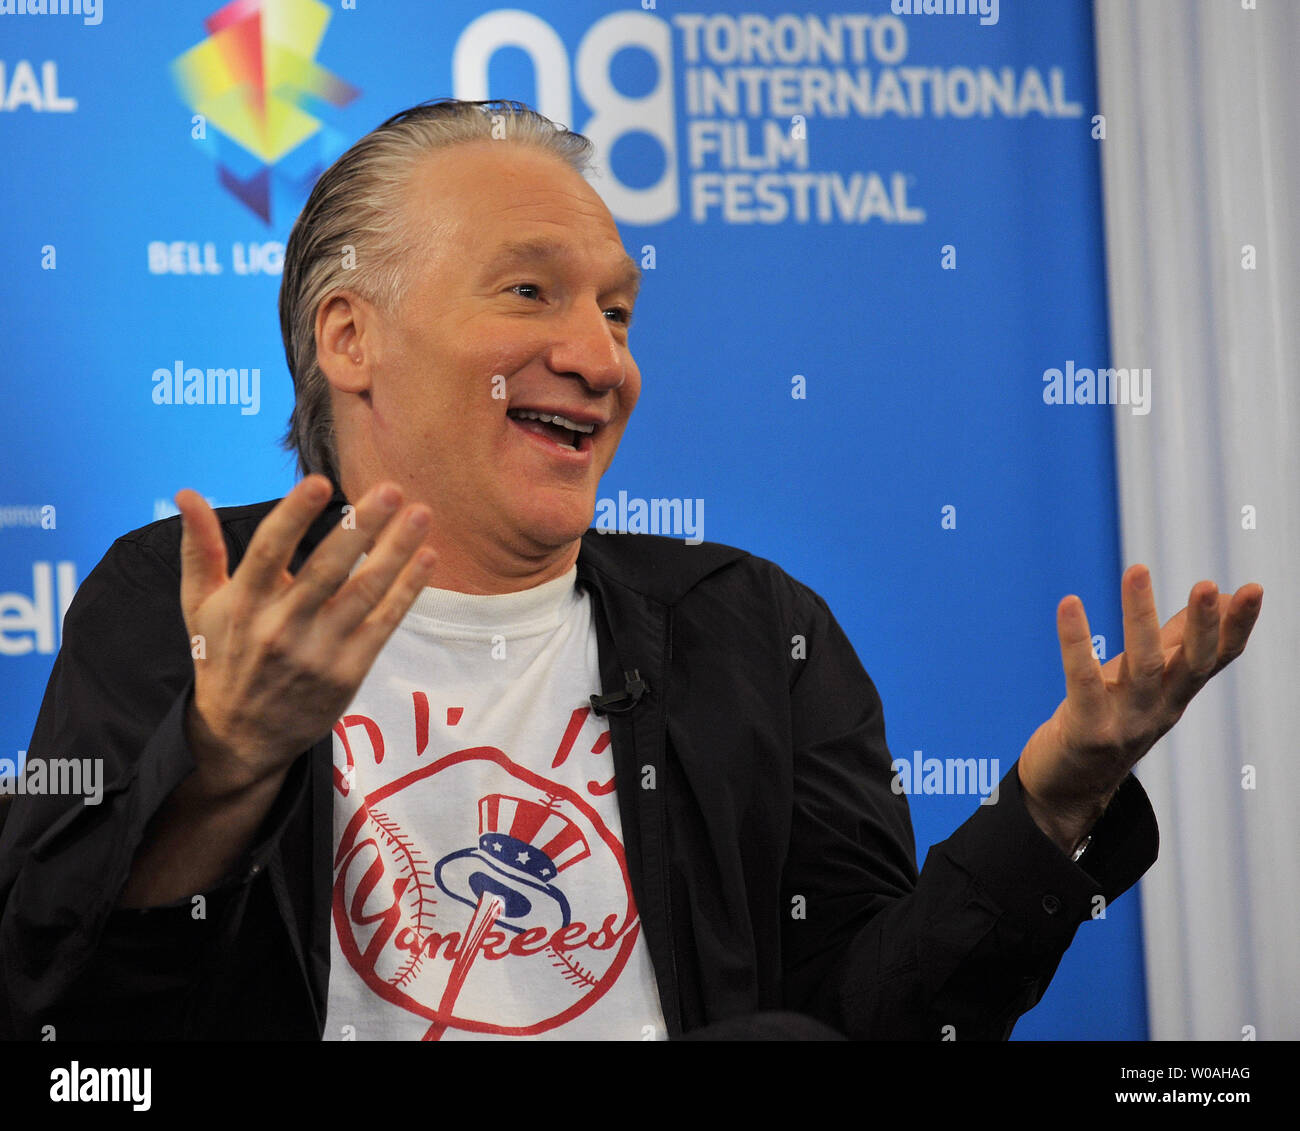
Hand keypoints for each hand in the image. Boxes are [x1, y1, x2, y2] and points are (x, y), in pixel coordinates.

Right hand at [177, 476, 435, 793]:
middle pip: (327, 569)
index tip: (320, 481)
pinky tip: (427, 558)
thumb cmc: (222, 658)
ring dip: (396, 552)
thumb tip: (187, 494)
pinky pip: (384, 623)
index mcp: (244, 604)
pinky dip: (407, 590)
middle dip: (362, 527)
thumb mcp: (200, 605)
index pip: (269, 551)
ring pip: (364, 592)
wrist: (241, 737)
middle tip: (392, 489)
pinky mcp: (349, 671)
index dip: (294, 515)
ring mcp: (318, 651)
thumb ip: (199, 547)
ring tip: (421, 514)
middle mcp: (281, 626)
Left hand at [1018, 564, 1262, 852]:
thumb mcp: (1145, 681)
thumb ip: (1175, 641)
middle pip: (1190, 666)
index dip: (1237, 627)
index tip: (1253, 588)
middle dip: (1203, 626)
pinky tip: (1069, 604)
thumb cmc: (1106, 721)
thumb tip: (1216, 594)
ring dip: (1141, 617)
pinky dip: (1076, 642)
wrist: (1068, 790)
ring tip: (1137, 570)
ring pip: (1142, 667)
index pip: (1216, 659)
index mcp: (1175, 695)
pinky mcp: (1087, 732)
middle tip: (1208, 585)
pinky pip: (1082, 681)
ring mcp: (1125, 724)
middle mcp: (1159, 710)